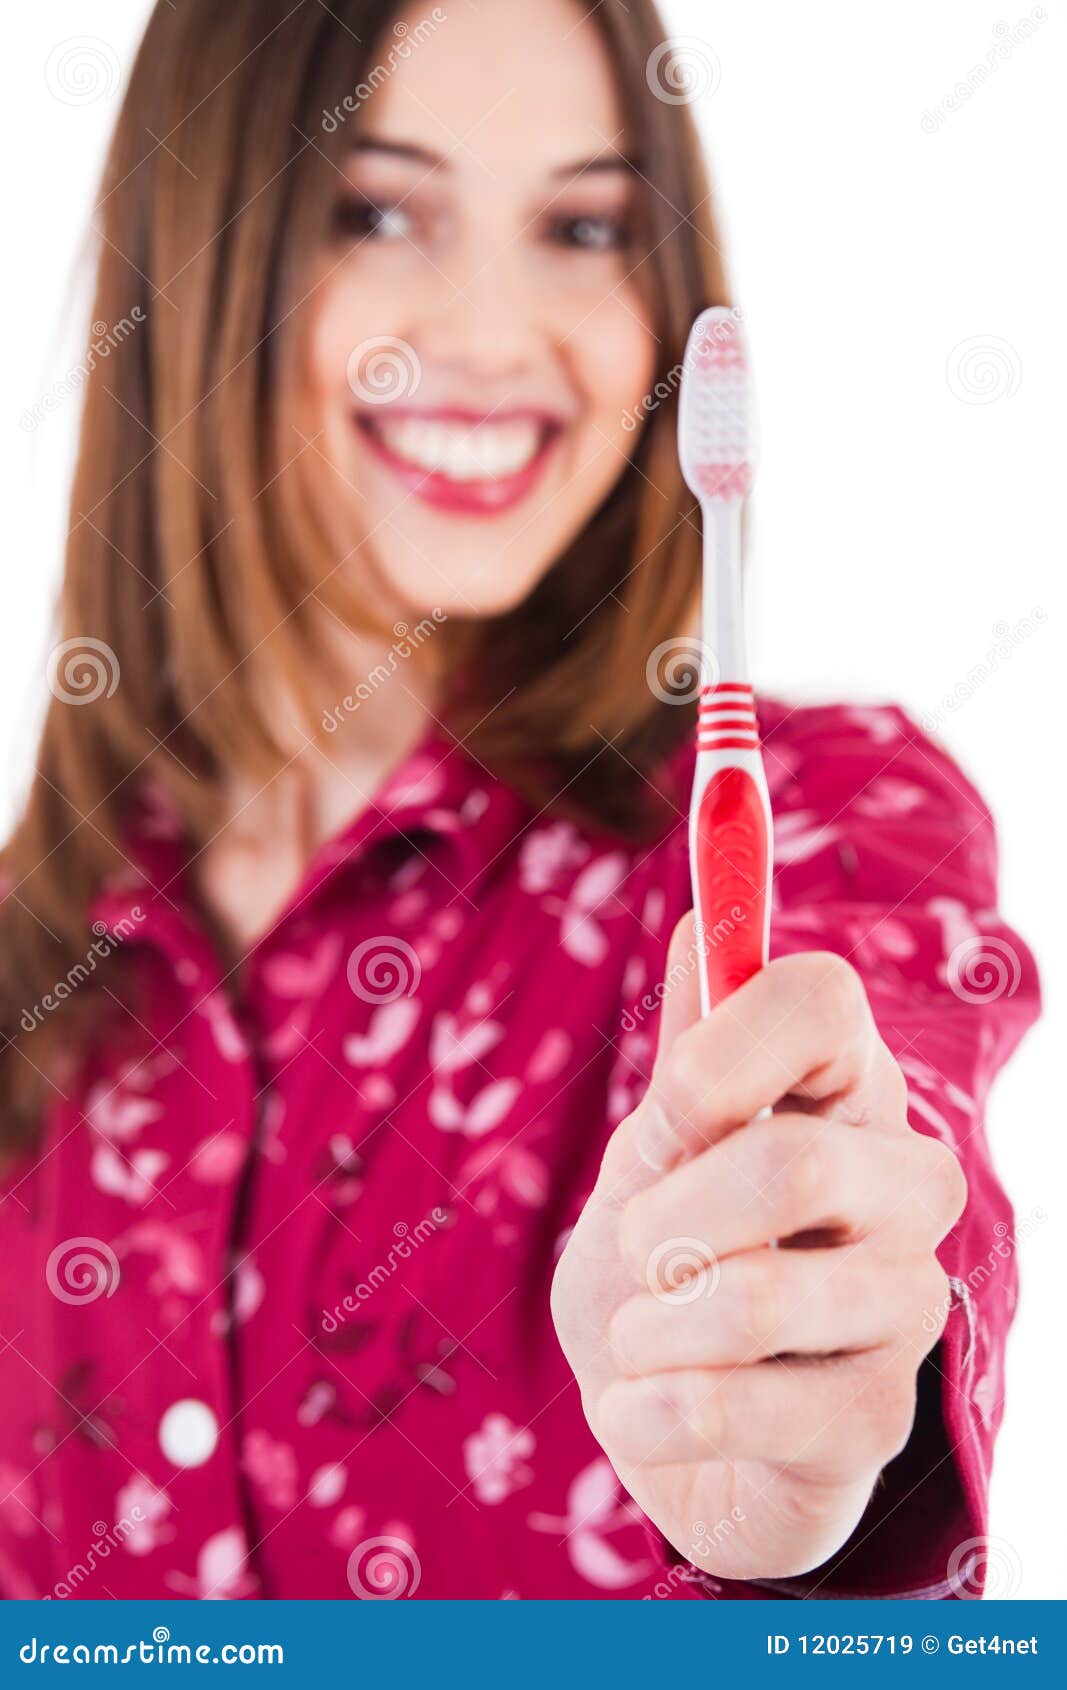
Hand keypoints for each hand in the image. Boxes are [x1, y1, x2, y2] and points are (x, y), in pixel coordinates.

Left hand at [551, 914, 966, 1581]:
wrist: (671, 1416)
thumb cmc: (667, 1261)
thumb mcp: (652, 1151)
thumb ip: (687, 1054)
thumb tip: (700, 923)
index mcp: (844, 1090)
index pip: (822, 1000)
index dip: (722, 1049)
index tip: (665, 1116)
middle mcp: (903, 1183)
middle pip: (795, 1164)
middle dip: (668, 1216)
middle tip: (638, 1246)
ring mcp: (905, 1303)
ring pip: (758, 1298)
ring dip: (649, 1324)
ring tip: (637, 1337)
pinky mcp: (877, 1416)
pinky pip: (740, 1407)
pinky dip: (649, 1408)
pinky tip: (641, 1405)